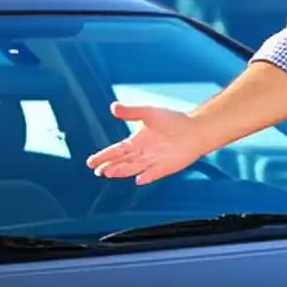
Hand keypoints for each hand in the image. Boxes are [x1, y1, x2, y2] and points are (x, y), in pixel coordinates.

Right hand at [85, 102, 208, 184]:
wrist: (195, 129)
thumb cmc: (173, 120)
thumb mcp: (149, 113)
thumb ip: (131, 112)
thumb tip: (113, 107)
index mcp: (136, 142)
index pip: (116, 151)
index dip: (104, 156)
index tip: (91, 161)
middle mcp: (142, 154)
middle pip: (121, 162)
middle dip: (109, 166)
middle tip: (97, 170)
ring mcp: (152, 162)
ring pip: (133, 168)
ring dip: (121, 171)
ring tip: (108, 173)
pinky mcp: (165, 168)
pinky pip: (153, 174)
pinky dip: (146, 176)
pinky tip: (138, 179)